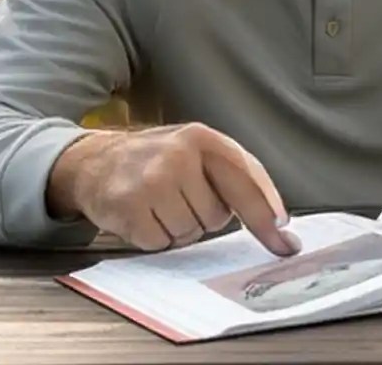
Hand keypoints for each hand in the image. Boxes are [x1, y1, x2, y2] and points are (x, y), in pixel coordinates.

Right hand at [46, 123, 299, 255]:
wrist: (95, 161)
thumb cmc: (161, 161)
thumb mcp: (200, 151)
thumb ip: (240, 178)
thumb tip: (281, 224)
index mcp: (204, 139)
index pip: (246, 182)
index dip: (266, 215)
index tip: (286, 242)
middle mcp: (178, 155)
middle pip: (217, 218)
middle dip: (204, 217)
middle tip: (180, 198)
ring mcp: (150, 180)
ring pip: (189, 233)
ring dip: (178, 229)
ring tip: (160, 205)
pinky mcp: (127, 206)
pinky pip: (159, 243)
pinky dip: (154, 237)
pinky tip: (142, 214)